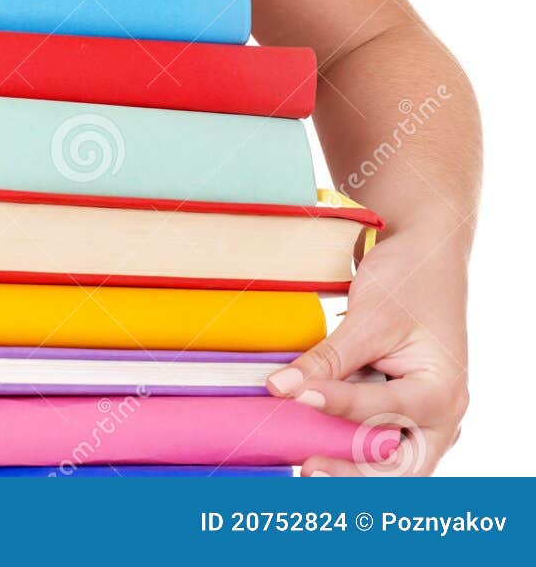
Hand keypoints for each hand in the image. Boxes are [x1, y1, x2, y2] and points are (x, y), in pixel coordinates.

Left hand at [266, 226, 469, 475]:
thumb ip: (329, 358)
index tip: (294, 394)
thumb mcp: (369, 318)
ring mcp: (423, 419)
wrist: (427, 253)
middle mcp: (440, 418)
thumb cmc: (408, 280)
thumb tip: (282, 387)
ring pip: (388, 461)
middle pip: (399, 467)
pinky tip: (315, 439)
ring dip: (350, 464)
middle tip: (308, 468)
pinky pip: (379, 439)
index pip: (384, 410)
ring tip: (306, 464)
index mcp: (442, 394)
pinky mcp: (403, 411)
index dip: (337, 403)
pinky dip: (351, 443)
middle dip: (354, 473)